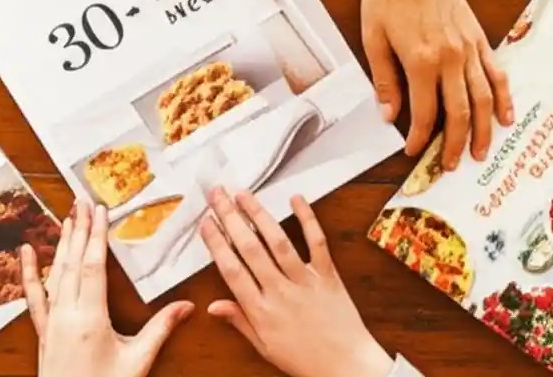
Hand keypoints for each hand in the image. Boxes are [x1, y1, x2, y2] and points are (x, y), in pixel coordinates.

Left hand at [20, 201, 193, 376]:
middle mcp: (65, 315)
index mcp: (89, 319)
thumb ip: (160, 330)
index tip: (100, 211)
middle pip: (72, 263)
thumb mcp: (137, 362)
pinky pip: (34, 296)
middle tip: (82, 201)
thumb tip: (187, 306)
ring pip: (55, 274)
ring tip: (66, 217)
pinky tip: (26, 251)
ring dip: (61, 244)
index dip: (97, 236)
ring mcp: (50, 322)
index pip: (93, 267)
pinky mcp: (43, 332)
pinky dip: (29, 272)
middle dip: (78, 230)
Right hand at [199, 188, 393, 376]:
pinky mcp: (327, 274)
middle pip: (249, 248)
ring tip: (243, 194)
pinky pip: (316, 242)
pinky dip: (307, 218)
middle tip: (217, 195)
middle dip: (230, 218)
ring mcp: (305, 280)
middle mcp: (280, 291)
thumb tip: (212, 306)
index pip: (231, 270)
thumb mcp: (265, 347)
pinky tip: (295, 199)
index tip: (206, 223)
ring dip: (259, 214)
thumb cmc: (306, 360)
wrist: (347, 367)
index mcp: (261, 311)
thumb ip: (239, 321)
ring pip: (277, 241)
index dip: (216, 243)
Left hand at [362, 0, 513, 168]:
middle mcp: (450, 58)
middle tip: (448, 166)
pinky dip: (503, 97)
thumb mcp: (373, 39)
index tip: (412, 152)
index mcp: (421, 61)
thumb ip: (385, 81)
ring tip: (479, 153)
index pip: (425, 114)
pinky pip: (496, 73)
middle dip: (454, 145)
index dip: (419, 138)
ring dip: (482, 130)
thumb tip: (389, 116)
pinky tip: (505, 117)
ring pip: (483, 99)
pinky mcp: (478, 37)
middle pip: (459, 113)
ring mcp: (468, 48)